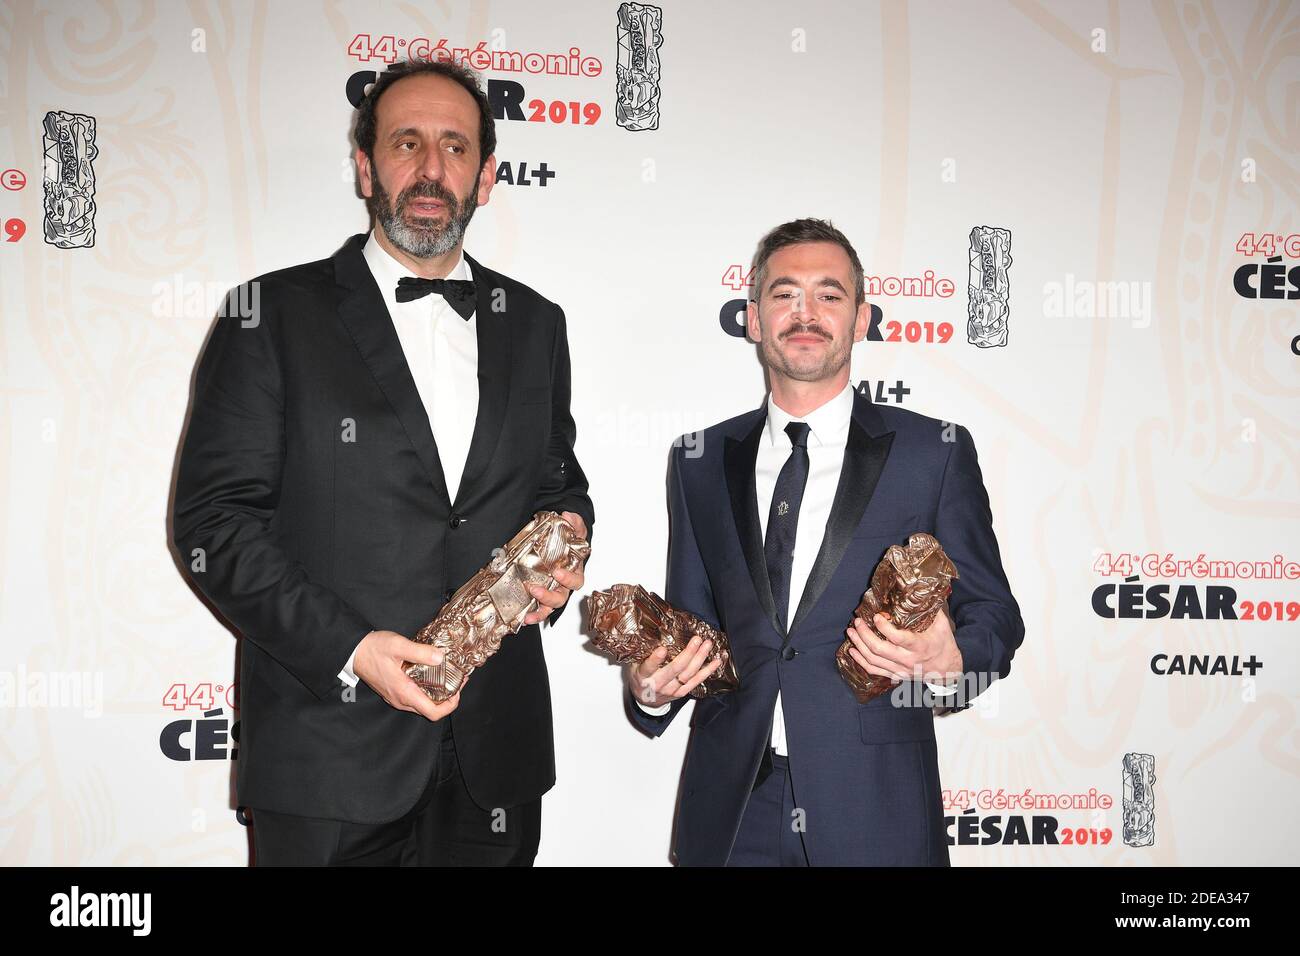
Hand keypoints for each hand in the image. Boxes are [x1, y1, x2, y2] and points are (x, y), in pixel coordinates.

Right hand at [353, 629, 460, 721]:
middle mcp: (401, 700)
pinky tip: (430, 675)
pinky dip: (426, 691)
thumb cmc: (373, 649)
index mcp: (404, 692)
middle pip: (430, 710)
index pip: (433, 713)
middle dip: (448, 699)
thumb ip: (420, 652)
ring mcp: (396, 698)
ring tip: (446, 676)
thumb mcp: (398, 646)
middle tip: (456, 680)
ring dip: (437, 695)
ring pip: (422, 705)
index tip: (458, 689)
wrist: (353, 651)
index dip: (451, 705)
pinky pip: (414, 698)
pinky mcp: (393, 692)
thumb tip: (441, 658)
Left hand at [523, 511, 587, 625]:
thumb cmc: (569, 539)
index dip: (568, 579)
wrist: (558, 539)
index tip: (558, 572)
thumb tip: (568, 516)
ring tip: (528, 616)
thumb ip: (574, 522)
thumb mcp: (574, 528)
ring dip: (539, 612)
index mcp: (574, 571)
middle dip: (548, 597)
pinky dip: (530, 614)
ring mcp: (550, 590)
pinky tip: (522, 617)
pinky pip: (536, 607)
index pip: (576, 581)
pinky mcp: (538, 593)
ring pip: (549, 608)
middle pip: (561, 598)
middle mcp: (562, 585)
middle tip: (535, 589)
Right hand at [627, 636, 723, 707]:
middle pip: (675, 669)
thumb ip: (643, 653)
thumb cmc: (640, 678)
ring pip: (688, 674)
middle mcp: (658, 684)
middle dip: (687, 654)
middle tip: (696, 640)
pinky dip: (707, 671)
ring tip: (707, 645)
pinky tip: (716, 661)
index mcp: (643, 676)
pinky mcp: (681, 693)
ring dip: (700, 658)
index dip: (655, 660)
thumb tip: (654, 632)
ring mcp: (671, 690)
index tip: (662, 650)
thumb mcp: (634, 665)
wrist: (645, 701)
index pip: (648, 667)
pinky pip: (696, 681)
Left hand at [844, 607, 962, 685]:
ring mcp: (900, 669)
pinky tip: (852, 651)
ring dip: (859, 645)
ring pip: (873, 660)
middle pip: (879, 649)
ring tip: (850, 632)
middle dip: (864, 635)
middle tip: (857, 622)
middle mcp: (908, 660)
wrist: (948, 670)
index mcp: (920, 646)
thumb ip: (931, 609)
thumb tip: (923, 590)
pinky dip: (860, 661)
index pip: (898, 638)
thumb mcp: (942, 625)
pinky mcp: (895, 675)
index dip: (884, 628)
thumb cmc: (944, 644)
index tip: (875, 616)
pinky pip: (874, 670)